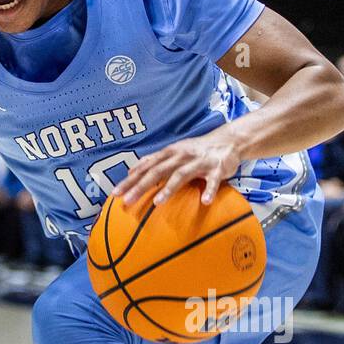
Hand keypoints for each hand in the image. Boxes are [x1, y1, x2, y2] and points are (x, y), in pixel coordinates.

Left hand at [112, 129, 242, 207]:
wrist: (227, 141)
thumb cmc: (195, 151)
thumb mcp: (173, 152)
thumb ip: (154, 161)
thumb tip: (131, 171)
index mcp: (169, 153)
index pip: (145, 167)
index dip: (130, 180)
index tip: (115, 193)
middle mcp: (180, 156)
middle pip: (157, 171)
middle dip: (141, 186)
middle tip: (127, 200)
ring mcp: (198, 162)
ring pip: (181, 175)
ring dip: (169, 189)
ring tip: (157, 202)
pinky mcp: (217, 168)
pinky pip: (213, 181)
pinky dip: (209, 190)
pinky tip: (205, 201)